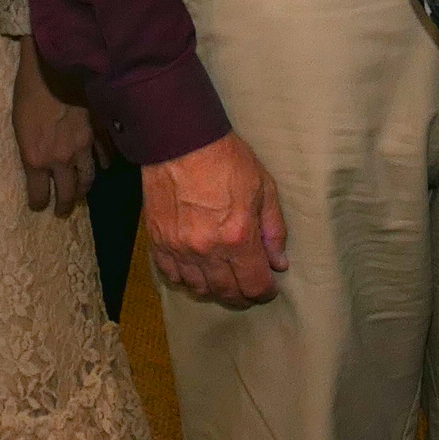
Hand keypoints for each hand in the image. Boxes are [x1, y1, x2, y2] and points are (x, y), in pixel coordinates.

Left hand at [12, 40, 100, 214]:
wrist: (55, 67)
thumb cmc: (28, 92)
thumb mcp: (19, 126)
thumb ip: (30, 149)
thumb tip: (39, 162)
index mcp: (35, 159)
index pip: (39, 195)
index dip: (39, 203)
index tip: (40, 206)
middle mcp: (61, 159)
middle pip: (67, 193)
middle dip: (64, 205)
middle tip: (63, 211)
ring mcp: (84, 147)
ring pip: (88, 178)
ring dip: (84, 188)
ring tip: (82, 192)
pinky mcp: (100, 132)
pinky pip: (106, 155)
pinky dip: (105, 162)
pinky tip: (104, 165)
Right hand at [142, 133, 288, 303]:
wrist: (181, 142)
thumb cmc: (228, 160)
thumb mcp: (264, 188)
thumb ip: (274, 230)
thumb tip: (279, 263)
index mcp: (238, 237)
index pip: (254, 284)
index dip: (265, 292)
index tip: (270, 288)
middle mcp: (207, 250)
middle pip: (227, 292)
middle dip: (243, 297)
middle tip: (250, 291)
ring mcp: (179, 249)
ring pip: (198, 289)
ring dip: (215, 290)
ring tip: (226, 282)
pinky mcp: (158, 242)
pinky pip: (172, 275)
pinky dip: (187, 279)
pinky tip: (198, 271)